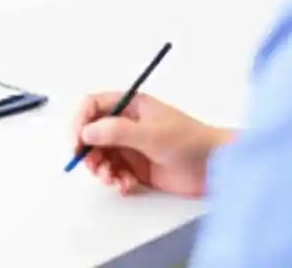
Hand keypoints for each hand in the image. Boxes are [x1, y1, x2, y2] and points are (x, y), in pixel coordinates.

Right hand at [71, 92, 234, 197]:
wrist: (215, 168)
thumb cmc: (190, 141)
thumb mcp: (150, 134)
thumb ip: (116, 132)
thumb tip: (87, 131)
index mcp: (131, 106)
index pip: (93, 106)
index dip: (80, 121)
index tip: (76, 140)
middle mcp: (127, 124)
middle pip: (92, 133)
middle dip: (88, 150)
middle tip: (92, 165)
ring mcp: (132, 146)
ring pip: (101, 156)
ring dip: (101, 168)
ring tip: (111, 178)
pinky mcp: (137, 168)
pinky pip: (114, 173)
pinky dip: (115, 180)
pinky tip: (126, 184)